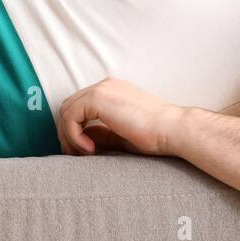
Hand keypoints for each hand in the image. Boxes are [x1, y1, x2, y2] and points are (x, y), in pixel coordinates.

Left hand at [56, 76, 186, 156]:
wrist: (173, 130)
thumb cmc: (156, 135)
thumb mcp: (121, 134)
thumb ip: (102, 133)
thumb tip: (84, 138)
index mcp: (112, 91)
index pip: (80, 106)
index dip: (75, 128)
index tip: (82, 150)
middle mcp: (105, 85)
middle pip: (70, 105)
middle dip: (67, 132)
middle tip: (75, 154)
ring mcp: (101, 89)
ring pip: (67, 110)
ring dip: (69, 134)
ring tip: (84, 153)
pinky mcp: (98, 98)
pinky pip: (71, 116)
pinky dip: (74, 134)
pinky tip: (90, 148)